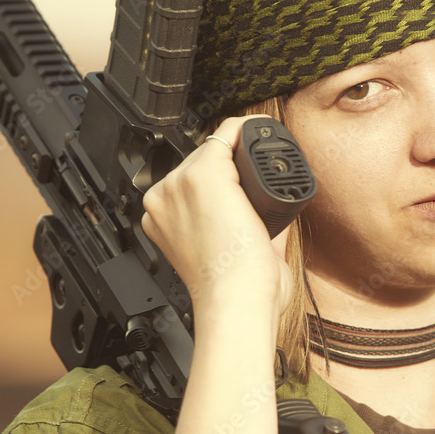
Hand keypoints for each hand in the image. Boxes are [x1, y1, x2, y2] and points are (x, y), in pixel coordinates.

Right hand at [142, 116, 292, 318]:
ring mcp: (178, 186)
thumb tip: (272, 216)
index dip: (221, 180)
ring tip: (263, 173)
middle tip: (260, 185)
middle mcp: (163, 201)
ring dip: (239, 154)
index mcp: (162, 220)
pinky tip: (261, 138)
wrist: (235, 301)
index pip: (188, 181)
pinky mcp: (202, 176)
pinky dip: (247, 132)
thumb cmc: (231, 293)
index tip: (243, 185)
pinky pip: (226, 135)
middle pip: (199, 162)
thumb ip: (244, 232)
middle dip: (231, 169)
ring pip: (213, 150)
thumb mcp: (229, 259)